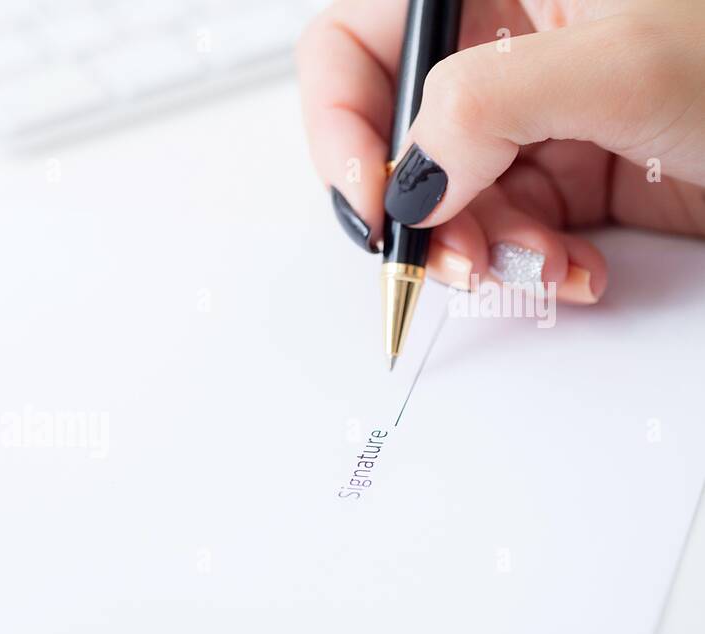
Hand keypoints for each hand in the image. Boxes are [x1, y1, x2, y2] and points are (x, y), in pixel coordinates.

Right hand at [297, 0, 704, 299]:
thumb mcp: (620, 62)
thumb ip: (484, 105)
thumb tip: (409, 176)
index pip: (354, 38)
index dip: (337, 120)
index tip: (370, 198)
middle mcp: (506, 38)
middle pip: (394, 131)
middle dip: (420, 209)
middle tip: (448, 258)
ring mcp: (534, 109)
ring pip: (447, 195)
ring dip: (481, 250)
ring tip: (535, 268)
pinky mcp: (566, 168)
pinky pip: (504, 228)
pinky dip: (527, 264)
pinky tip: (569, 270)